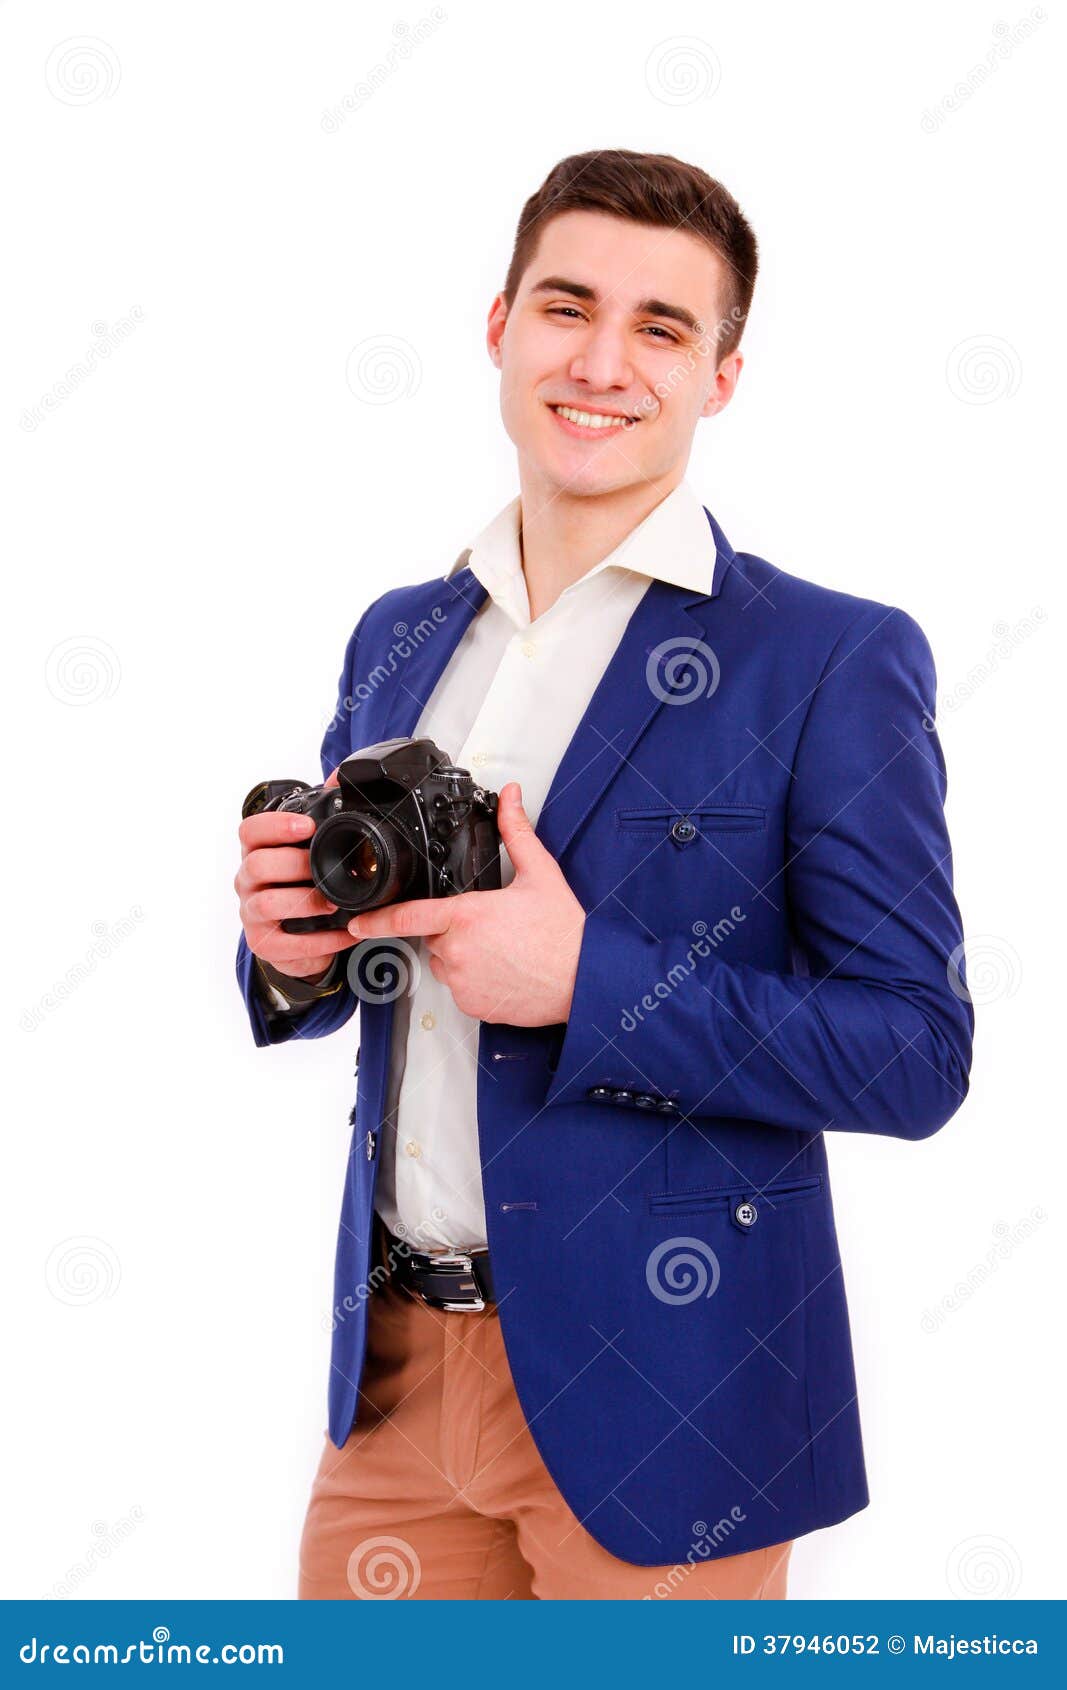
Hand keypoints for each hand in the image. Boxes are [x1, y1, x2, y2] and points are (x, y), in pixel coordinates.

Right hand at [235, 766, 351, 980]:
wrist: (299, 936)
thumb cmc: (304, 885)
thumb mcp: (310, 851)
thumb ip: (322, 816)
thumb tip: (341, 776)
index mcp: (258, 852)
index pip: (250, 831)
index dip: (275, 825)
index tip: (305, 825)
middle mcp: (248, 880)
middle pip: (257, 865)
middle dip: (295, 865)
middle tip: (325, 868)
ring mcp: (252, 913)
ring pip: (268, 903)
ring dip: (305, 902)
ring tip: (334, 904)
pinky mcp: (263, 943)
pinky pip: (287, 943)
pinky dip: (321, 941)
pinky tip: (345, 933)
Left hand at [346, 782, 585, 1025]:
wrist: (584, 979)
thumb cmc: (564, 932)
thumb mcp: (540, 873)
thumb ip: (517, 831)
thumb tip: (510, 797)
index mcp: (467, 915)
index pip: (409, 916)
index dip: (377, 920)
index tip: (358, 923)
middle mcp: (458, 951)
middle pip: (435, 937)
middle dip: (454, 930)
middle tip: (493, 928)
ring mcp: (463, 982)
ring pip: (446, 964)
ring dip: (462, 956)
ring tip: (502, 950)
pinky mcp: (473, 1005)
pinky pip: (461, 989)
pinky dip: (475, 981)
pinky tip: (504, 971)